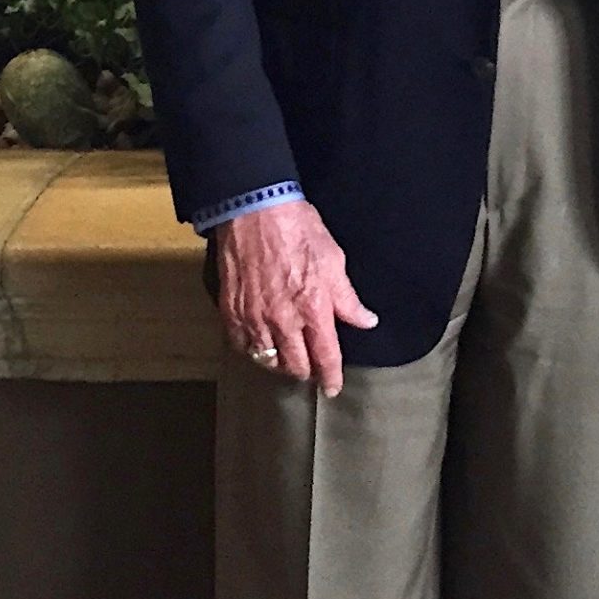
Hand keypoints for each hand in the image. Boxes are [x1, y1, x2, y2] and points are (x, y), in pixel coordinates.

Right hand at [216, 200, 376, 395]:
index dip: (331, 377)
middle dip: (306, 371)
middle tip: (310, 368)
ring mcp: (254, 317)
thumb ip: (348, 299)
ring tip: (287, 358)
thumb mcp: (334, 260)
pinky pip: (241, 344)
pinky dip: (252, 349)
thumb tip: (366, 320)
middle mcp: (283, 320)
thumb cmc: (297, 229)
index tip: (333, 388)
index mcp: (313, 309)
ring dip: (280, 363)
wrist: (253, 210)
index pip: (325, 356)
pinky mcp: (231, 310)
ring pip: (267, 359)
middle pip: (295, 365)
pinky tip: (260, 343)